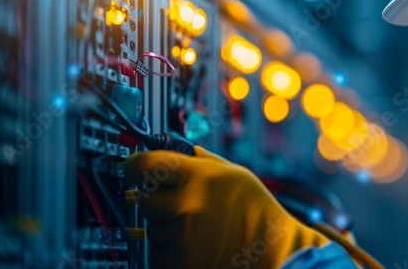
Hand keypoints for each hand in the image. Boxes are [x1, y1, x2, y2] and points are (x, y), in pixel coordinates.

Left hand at [123, 146, 331, 268]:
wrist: (275, 251)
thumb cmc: (257, 212)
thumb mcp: (234, 174)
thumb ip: (199, 161)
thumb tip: (171, 149)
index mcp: (201, 177)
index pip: (146, 164)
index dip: (134, 165)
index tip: (132, 169)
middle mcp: (189, 206)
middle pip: (145, 200)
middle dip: (157, 203)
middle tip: (180, 207)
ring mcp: (183, 237)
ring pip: (151, 230)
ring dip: (166, 230)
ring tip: (196, 231)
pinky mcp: (180, 263)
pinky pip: (156, 255)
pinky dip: (169, 253)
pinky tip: (192, 248)